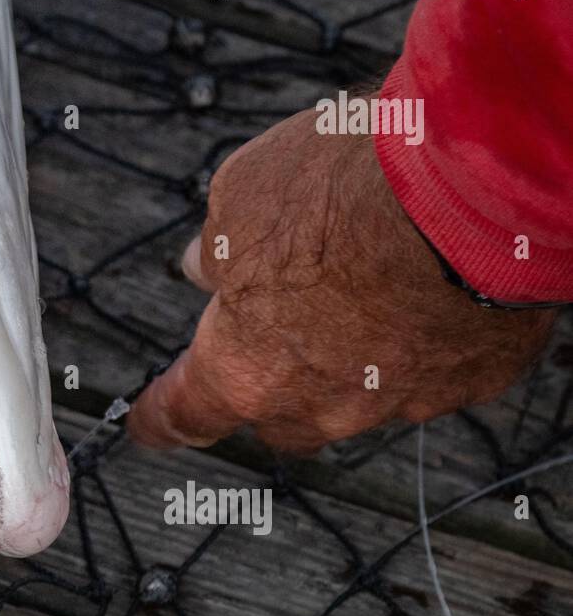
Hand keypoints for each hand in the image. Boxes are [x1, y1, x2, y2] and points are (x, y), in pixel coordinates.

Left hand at [126, 109, 556, 455]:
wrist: (467, 191)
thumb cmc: (342, 193)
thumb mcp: (240, 198)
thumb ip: (215, 249)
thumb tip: (203, 264)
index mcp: (244, 370)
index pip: (184, 414)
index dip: (160, 418)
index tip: (145, 425)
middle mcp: (320, 405)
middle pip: (276, 418)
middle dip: (265, 383)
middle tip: (267, 332)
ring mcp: (401, 402)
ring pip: (355, 400)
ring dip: (344, 359)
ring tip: (353, 289)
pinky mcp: (470, 380)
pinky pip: (427, 372)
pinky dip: (414, 339)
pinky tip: (419, 288)